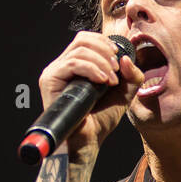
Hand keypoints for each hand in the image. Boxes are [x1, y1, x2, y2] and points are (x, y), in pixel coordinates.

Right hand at [37, 31, 145, 162]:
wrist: (87, 142)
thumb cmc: (100, 121)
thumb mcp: (123, 95)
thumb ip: (131, 76)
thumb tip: (126, 58)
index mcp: (76, 66)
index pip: (87, 40)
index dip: (105, 43)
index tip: (118, 59)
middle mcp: (63, 66)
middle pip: (82, 39)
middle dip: (104, 50)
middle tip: (116, 70)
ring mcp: (55, 72)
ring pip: (80, 50)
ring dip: (101, 62)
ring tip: (111, 81)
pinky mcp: (50, 80)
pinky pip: (72, 64)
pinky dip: (91, 69)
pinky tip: (102, 81)